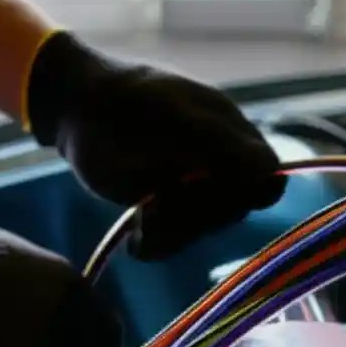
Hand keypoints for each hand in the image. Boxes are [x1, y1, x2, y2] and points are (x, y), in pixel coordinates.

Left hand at [26, 32, 285, 259]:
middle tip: (159, 204)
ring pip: (202, 230)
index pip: (266, 178)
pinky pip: (175, 239)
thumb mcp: (170, 119)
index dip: (245, 192)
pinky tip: (136, 236)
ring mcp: (190, 186)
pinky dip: (156, 242)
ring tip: (142, 220)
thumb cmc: (122, 104)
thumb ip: (220, 144)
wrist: (75, 110)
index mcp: (229, 132)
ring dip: (172, 232)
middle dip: (197, 214)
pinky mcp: (164, 207)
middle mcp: (217, 162)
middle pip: (233, 210)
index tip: (208, 190)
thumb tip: (270, 170)